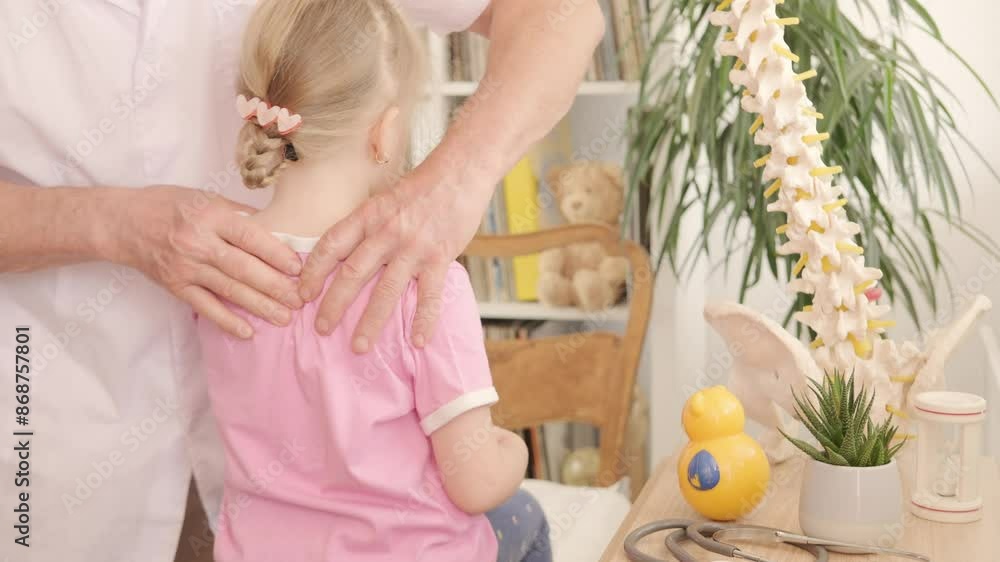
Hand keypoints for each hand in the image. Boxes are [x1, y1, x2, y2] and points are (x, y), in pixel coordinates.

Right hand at [110, 186, 303, 337]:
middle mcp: (199, 243)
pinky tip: (247, 332)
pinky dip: (226, 321)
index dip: (275, 254)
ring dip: (259, 306)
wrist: (123, 222)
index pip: (250, 237)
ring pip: (229, 290)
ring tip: (284, 318)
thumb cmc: (170, 205)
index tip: (297, 268)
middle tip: (299, 300)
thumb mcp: (206, 198)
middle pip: (243, 268)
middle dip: (274, 286)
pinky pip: (205, 307)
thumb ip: (240, 215)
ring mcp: (187, 267)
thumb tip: (276, 229)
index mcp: (211, 217)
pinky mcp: (176, 286)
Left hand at [299, 163, 490, 351]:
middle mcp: (387, 232)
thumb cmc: (422, 186)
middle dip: (334, 304)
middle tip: (321, 329)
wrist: (461, 171)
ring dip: (371, 322)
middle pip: (352, 273)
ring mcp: (414, 247)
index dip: (313, 271)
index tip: (302, 294)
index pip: (332, 245)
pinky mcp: (440, 257)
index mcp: (368, 216)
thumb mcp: (384, 199)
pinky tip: (418, 341)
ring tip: (359, 347)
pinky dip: (424, 320)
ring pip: (386, 291)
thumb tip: (345, 253)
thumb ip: (367, 225)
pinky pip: (430, 295)